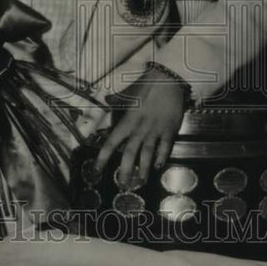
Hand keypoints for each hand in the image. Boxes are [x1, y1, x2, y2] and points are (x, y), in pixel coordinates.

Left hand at [95, 66, 185, 187]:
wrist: (168, 79)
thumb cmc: (146, 85)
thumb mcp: (128, 93)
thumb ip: (116, 100)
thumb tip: (105, 100)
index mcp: (127, 121)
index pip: (112, 142)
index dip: (103, 157)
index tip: (97, 169)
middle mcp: (139, 129)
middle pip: (129, 153)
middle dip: (125, 171)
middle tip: (123, 186)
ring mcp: (155, 130)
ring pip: (147, 154)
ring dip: (144, 169)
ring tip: (141, 182)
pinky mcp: (169, 129)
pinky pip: (165, 146)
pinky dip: (162, 157)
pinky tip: (159, 166)